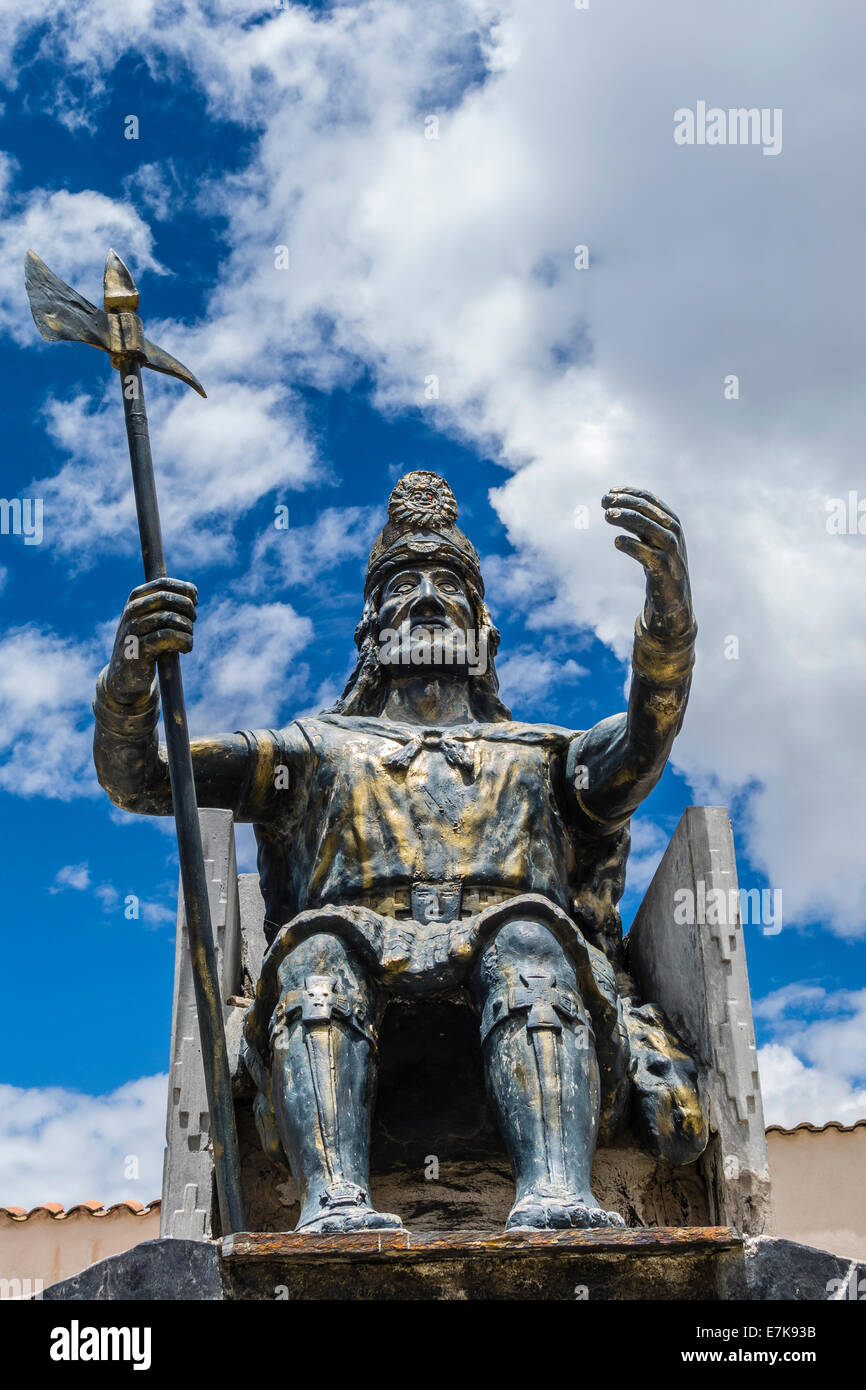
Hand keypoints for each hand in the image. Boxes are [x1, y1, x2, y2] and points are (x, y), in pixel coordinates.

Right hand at [106, 577, 197, 702]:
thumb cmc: (147, 643)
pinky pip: (167, 638)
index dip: (184, 589)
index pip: (163, 584)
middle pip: (166, 598)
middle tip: (194, 620)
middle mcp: (131, 611)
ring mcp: (132, 630)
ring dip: (187, 628)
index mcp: (135, 599)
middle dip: (187, 607)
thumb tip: (194, 592)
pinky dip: (184, 641)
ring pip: (168, 618)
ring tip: (189, 637)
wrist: (127, 676)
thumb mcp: (156, 620)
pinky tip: (186, 648)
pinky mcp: (138, 650)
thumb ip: (171, 604)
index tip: (196, 600)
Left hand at [602, 488, 692, 639]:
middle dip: (625, 502)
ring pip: (650, 528)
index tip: (609, 492)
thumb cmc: (659, 562)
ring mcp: (671, 551)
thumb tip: (612, 504)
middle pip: (648, 510)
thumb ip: (637, 522)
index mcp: (670, 520)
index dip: (629, 493)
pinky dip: (633, 546)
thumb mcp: (650, 538)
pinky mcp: (665, 570)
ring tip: (607, 515)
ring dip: (628, 518)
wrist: (673, 597)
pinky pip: (649, 555)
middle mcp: (673, 532)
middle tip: (604, 501)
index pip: (649, 499)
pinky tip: (617, 541)